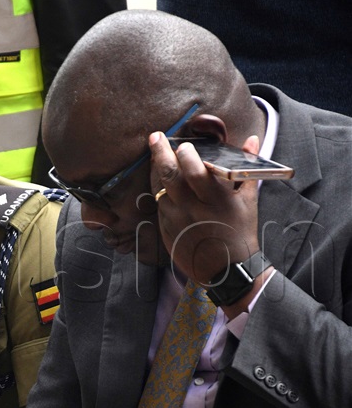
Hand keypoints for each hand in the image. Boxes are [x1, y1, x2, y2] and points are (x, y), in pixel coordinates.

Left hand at [149, 131, 263, 283]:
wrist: (227, 270)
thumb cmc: (240, 230)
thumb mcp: (248, 200)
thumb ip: (247, 167)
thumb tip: (251, 139)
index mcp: (216, 200)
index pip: (196, 172)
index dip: (186, 156)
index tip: (183, 144)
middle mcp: (193, 209)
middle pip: (171, 176)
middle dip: (160, 153)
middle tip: (155, 137)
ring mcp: (176, 220)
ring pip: (159, 189)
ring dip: (155, 170)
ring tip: (155, 154)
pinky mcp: (166, 229)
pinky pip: (158, 204)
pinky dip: (158, 190)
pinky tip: (159, 179)